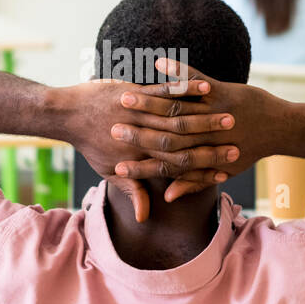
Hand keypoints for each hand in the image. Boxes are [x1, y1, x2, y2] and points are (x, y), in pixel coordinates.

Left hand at [57, 77, 241, 222]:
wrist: (67, 114)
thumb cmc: (89, 143)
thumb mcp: (108, 170)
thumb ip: (132, 191)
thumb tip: (144, 216)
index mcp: (140, 156)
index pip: (179, 166)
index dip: (205, 167)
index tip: (227, 167)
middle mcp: (142, 135)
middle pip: (185, 140)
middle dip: (213, 141)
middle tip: (237, 143)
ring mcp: (139, 112)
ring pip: (179, 115)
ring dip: (206, 115)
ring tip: (229, 114)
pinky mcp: (136, 92)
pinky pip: (165, 89)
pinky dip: (187, 88)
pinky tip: (207, 87)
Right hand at [109, 59, 277, 200]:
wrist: (281, 127)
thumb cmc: (250, 150)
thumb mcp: (224, 170)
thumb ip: (194, 183)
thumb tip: (167, 198)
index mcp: (205, 156)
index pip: (165, 165)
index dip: (140, 168)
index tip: (116, 167)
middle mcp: (206, 135)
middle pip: (163, 135)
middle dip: (135, 133)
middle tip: (111, 130)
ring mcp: (213, 111)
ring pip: (175, 107)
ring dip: (148, 101)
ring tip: (124, 96)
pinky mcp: (221, 92)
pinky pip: (195, 80)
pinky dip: (177, 72)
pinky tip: (158, 63)